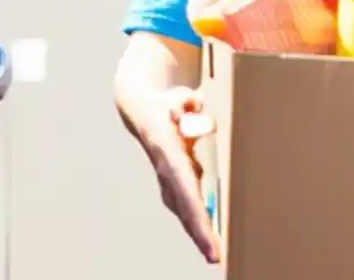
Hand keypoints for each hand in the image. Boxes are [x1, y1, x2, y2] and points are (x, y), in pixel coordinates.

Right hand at [136, 87, 220, 263]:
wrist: (138, 109)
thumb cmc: (162, 104)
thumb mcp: (175, 96)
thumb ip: (185, 102)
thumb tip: (193, 108)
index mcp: (167, 153)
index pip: (184, 187)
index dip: (197, 212)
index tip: (206, 232)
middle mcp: (166, 171)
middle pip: (185, 207)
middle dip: (199, 233)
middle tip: (216, 256)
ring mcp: (168, 179)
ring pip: (184, 210)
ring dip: (198, 232)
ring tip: (214, 253)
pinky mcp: (174, 182)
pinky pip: (187, 205)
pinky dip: (197, 222)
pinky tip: (209, 237)